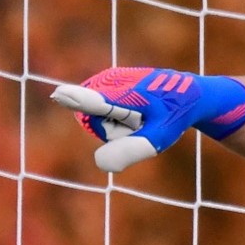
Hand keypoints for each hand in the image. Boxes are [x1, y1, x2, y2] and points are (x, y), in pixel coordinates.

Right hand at [52, 67, 244, 172]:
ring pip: (93, 117)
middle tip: (139, 124)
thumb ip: (132, 152)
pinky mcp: (102, 82)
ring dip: (113, 124)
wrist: (186, 93)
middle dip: (111, 131)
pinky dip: (113, 116)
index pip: (95, 99)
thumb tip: (100, 164)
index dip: (76, 100)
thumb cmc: (174, 116)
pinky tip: (132, 110)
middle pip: (92, 122)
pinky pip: (97, 111)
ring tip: (138, 116)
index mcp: (125, 93)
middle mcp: (109, 81)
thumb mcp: (159, 139)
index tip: (58, 95)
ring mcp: (103, 79)